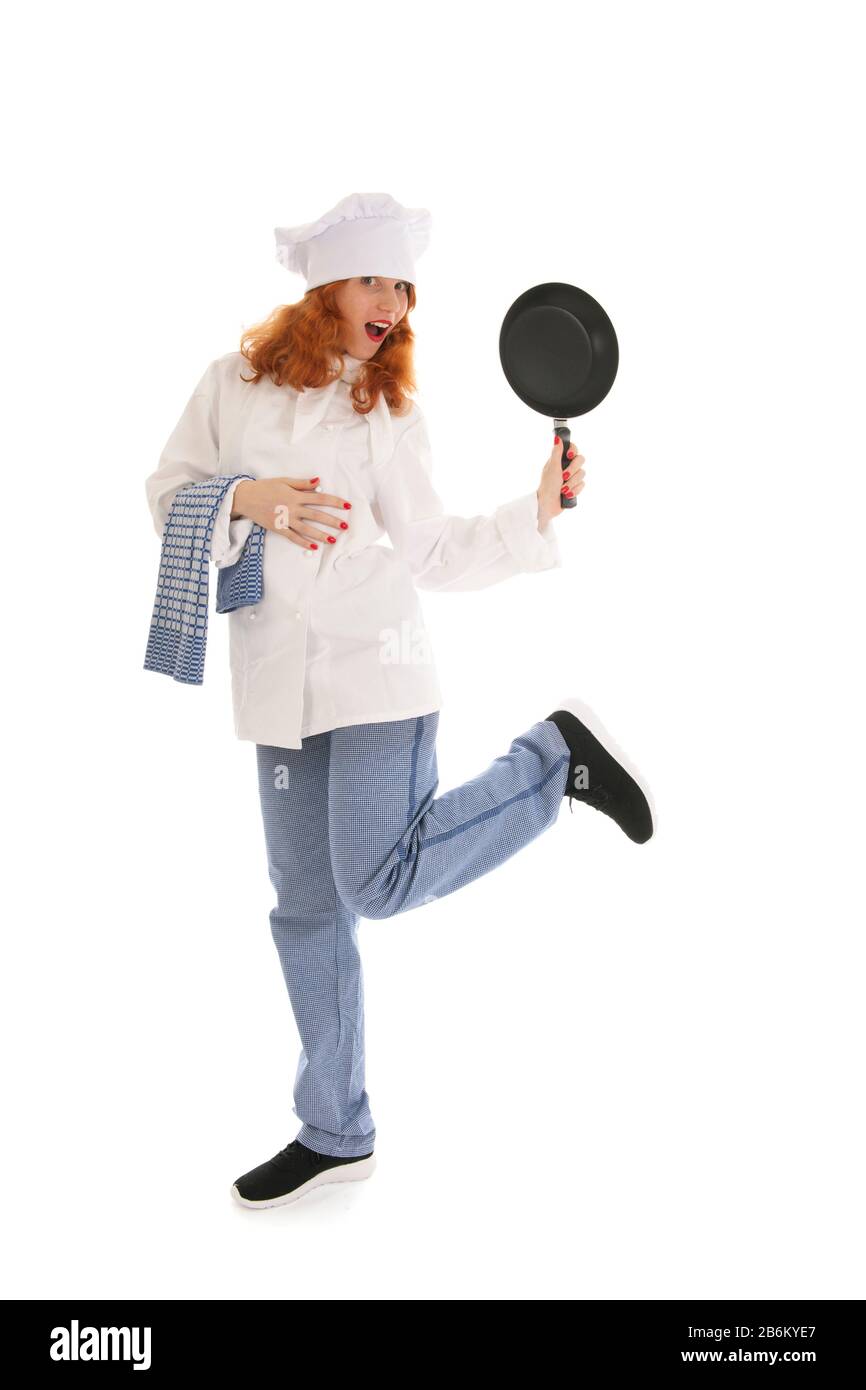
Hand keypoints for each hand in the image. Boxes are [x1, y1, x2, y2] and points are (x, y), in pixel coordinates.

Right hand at [231, 476, 351, 548]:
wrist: (245, 497)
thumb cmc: (265, 487)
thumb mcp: (284, 481)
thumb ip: (302, 483)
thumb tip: (319, 481)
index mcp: (295, 495)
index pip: (320, 498)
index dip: (335, 502)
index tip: (347, 506)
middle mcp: (292, 508)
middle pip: (317, 515)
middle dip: (332, 521)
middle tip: (345, 526)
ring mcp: (285, 519)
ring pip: (307, 529)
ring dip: (321, 535)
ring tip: (333, 540)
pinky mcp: (278, 528)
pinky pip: (293, 537)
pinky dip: (303, 542)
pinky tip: (313, 547)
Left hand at [536, 436, 585, 531]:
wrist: (548, 505)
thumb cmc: (547, 486)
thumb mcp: (552, 467)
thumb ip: (556, 452)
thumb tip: (557, 438)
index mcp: (559, 460)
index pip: (573, 448)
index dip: (574, 451)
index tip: (569, 455)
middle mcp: (567, 467)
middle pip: (581, 460)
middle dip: (573, 470)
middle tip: (564, 476)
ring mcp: (572, 477)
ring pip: (582, 474)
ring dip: (572, 483)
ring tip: (563, 489)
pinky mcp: (575, 487)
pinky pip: (582, 485)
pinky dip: (575, 490)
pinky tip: (567, 494)